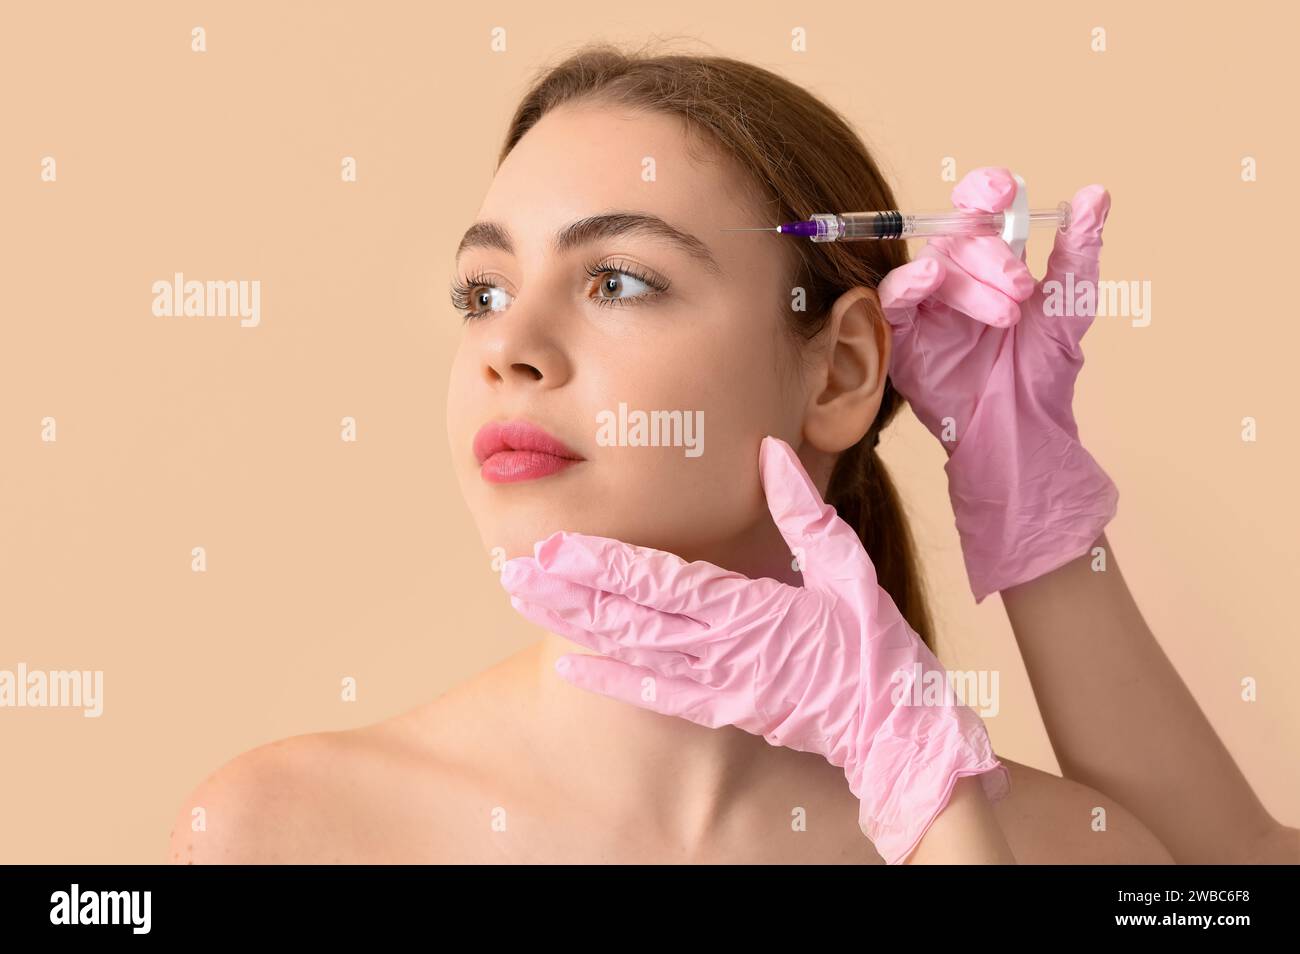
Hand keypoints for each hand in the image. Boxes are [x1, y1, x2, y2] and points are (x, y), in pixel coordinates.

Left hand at [498, 435, 1009, 864]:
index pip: (661, 581)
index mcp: (752, 606)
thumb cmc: (875, 645)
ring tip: (528, 603)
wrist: (896, 728)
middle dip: (569, 593)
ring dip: (576, 627)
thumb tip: (771, 451)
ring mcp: (719, 684)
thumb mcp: (848, 566)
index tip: (557, 546)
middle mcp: (723, 647)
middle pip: (630, 616)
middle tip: (515, 571)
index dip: (604, 564)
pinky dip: (611, 682)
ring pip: (632, 652)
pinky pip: (656, 697)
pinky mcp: (724, 709)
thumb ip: (804, 511)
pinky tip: (570, 668)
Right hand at [877, 166, 1118, 602]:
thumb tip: (1095, 193)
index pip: (977, 206)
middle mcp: (953, 277)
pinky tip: (929, 282)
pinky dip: (907, 283)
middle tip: (1022, 292)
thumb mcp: (1069, 306)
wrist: (1023, 431)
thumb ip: (1078, 251)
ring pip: (932, 264)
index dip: (985, 189)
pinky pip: (891, 298)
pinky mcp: (901, 338)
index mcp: (990, 260)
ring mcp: (925, 306)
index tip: (1005, 190)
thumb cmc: (1041, 373)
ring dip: (969, 282)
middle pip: (957, 235)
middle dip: (992, 255)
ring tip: (1005, 316)